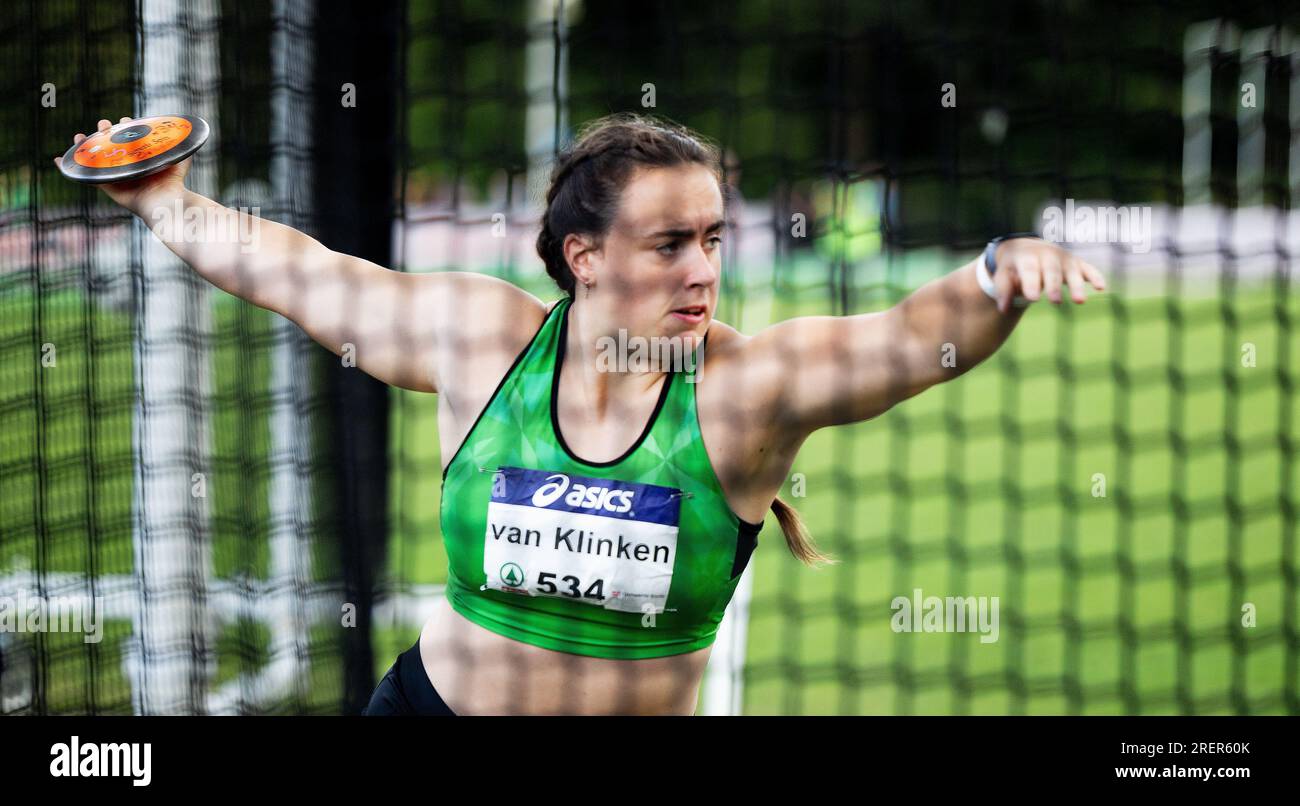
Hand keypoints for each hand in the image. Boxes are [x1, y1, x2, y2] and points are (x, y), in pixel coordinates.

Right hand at [53, 116, 191, 213]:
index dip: (123, 128)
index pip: (127, 139)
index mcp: (139, 158)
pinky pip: (86, 177)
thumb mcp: (179, 161)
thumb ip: (184, 149)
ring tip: (80, 136)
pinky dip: (70, 168)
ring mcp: (115, 175)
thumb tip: (192, 133)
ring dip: (85, 145)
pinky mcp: (107, 186)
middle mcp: (126, 166)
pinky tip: (58, 159)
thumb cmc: (174, 184)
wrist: (166, 203)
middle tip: (105, 124)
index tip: (126, 120)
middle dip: (104, 131)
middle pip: (109, 144)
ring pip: (95, 157)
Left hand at [991, 238, 1106, 312]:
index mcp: (1027, 257)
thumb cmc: (1014, 267)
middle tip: (1054, 301)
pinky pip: (1088, 268)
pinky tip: (1101, 287)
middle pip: (1051, 271)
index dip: (1031, 283)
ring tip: (1079, 301)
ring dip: (1076, 285)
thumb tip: (1003, 309)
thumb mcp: (1004, 275)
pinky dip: (1094, 276)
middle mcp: (1047, 255)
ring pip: (1071, 271)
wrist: (1026, 248)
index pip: (1029, 270)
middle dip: (1053, 286)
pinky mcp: (1076, 263)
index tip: (1033, 298)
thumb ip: (1003, 290)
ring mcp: (1064, 258)